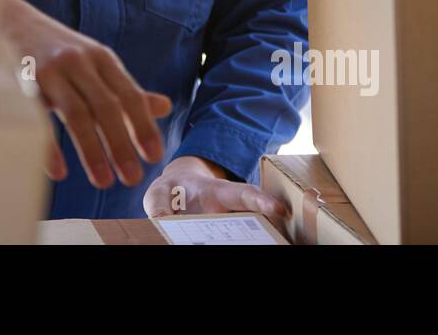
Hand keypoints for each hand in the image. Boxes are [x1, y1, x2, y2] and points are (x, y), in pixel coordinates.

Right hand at [0, 0, 171, 189]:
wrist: (10, 22)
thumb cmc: (58, 50)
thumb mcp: (95, 63)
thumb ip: (125, 88)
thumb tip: (164, 107)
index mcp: (101, 59)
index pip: (129, 95)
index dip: (144, 126)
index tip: (154, 157)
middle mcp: (78, 61)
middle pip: (105, 106)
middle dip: (121, 144)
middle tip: (133, 178)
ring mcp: (50, 70)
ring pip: (75, 113)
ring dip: (92, 150)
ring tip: (104, 181)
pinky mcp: (22, 80)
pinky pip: (38, 117)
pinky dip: (49, 146)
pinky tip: (59, 172)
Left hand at [142, 156, 288, 232]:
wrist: (174, 195)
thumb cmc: (170, 191)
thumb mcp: (160, 192)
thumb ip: (158, 204)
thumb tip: (159, 221)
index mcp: (218, 192)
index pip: (244, 194)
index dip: (262, 201)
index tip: (279, 209)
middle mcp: (231, 212)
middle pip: (256, 222)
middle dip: (268, 232)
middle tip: (278, 242)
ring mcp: (229, 229)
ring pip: (247, 237)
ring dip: (253, 242)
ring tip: (265, 245)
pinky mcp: (223, 239)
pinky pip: (232, 242)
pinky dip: (233, 244)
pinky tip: (211, 247)